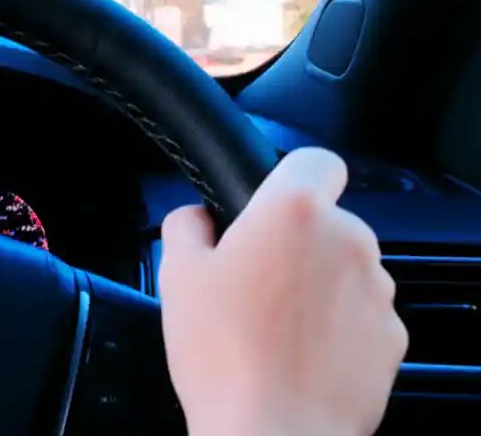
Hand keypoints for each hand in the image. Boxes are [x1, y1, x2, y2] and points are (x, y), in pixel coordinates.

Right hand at [159, 147, 406, 435]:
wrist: (271, 432)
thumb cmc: (223, 355)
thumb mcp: (176, 275)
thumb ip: (186, 226)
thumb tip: (195, 217)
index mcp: (293, 213)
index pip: (316, 160)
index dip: (291, 178)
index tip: (269, 206)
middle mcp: (347, 241)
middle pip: (326, 221)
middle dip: (295, 243)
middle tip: (251, 281)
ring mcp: (377, 291)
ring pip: (345, 268)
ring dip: (318, 285)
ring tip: (272, 325)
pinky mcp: (392, 336)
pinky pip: (361, 314)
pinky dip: (337, 326)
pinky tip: (299, 352)